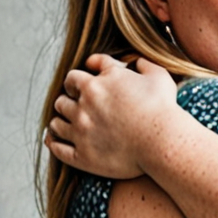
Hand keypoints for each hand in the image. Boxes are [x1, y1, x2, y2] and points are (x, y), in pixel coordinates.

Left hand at [46, 54, 179, 178]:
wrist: (164, 142)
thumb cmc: (164, 109)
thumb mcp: (159, 76)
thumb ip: (144, 64)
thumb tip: (136, 62)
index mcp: (98, 83)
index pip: (77, 75)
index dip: (82, 78)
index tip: (87, 84)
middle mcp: (84, 104)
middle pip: (63, 98)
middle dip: (69, 100)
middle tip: (77, 104)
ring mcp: (81, 131)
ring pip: (56, 122)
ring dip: (61, 121)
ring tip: (68, 123)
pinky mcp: (82, 155)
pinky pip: (57, 148)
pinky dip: (53, 143)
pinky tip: (54, 140)